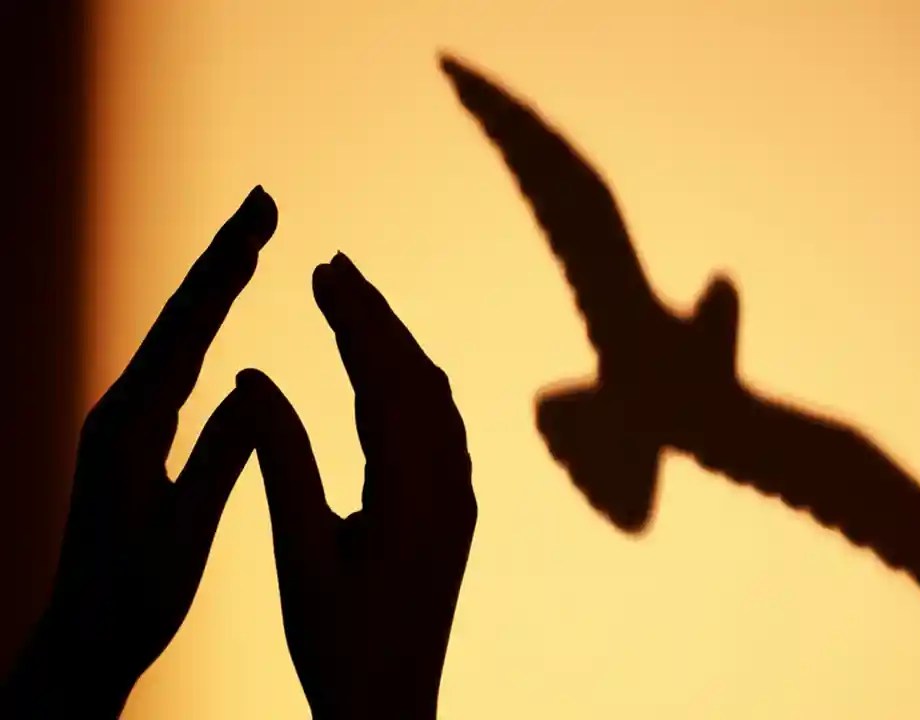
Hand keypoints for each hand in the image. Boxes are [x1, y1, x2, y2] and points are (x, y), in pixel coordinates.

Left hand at [1, 186, 277, 716]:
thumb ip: (217, 459)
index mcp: (132, 428)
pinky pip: (174, 364)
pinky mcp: (131, 436)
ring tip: (250, 242)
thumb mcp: (182, 531)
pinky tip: (217, 314)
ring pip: (175, 334)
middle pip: (179, 315)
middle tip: (261, 202)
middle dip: (222, 255)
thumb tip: (251, 389)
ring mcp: (122, 421)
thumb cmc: (132, 598)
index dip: (226, 270)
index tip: (260, 219)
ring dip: (214, 283)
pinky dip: (203, 325)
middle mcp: (120, 411)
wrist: (84, 639)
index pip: (188, 330)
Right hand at [237, 252, 475, 718]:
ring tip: (358, 305)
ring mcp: (458, 500)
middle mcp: (448, 487)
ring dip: (399, 348)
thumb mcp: (300, 552)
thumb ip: (282, 460)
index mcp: (411, 494)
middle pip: (419, 379)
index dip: (356, 321)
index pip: (385, 382)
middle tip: (338, 267)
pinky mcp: (455, 514)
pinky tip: (392, 377)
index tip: (326, 270)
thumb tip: (254, 376)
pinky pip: (442, 430)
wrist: (391, 707)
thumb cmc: (339, 643)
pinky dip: (414, 386)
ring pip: (436, 402)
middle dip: (379, 319)